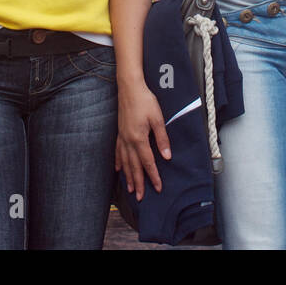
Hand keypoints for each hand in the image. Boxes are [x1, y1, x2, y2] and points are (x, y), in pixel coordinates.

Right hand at [115, 81, 169, 200]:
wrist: (129, 88)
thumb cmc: (145, 100)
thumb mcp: (158, 118)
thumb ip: (162, 138)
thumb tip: (166, 156)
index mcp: (139, 138)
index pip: (148, 162)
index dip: (153, 176)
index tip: (158, 187)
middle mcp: (128, 140)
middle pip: (134, 166)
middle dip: (138, 182)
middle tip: (141, 197)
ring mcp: (122, 137)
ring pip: (125, 162)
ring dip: (128, 176)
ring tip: (130, 189)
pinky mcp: (120, 132)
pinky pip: (118, 151)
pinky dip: (119, 162)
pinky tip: (119, 169)